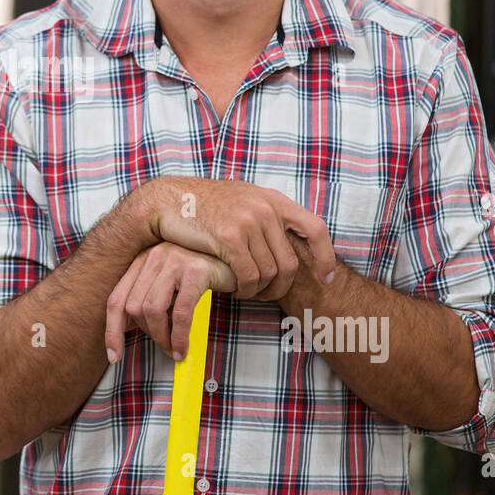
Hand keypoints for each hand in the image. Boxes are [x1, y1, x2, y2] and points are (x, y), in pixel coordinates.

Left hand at [105, 241, 235, 362]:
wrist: (236, 257)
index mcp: (142, 261)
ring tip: (174, 350)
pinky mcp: (195, 270)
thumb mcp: (170, 283)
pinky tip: (183, 348)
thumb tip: (128, 329)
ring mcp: (173, 260)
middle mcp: (153, 256)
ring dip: (162, 338)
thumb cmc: (203, 273)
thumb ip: (149, 298)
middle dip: (148, 335)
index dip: (112, 331)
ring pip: (153, 310)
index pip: (116, 299)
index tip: (114, 356)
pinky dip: (179, 337)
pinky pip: (180, 313)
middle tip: (164, 348)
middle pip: (134, 308)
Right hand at [146, 177, 336, 303]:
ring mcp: (248, 222)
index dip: (325, 256)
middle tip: (266, 295)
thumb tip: (289, 238)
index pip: (315, 229)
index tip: (326, 277)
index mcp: (273, 199)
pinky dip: (243, 289)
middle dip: (280, 287)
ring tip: (244, 290)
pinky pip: (248, 276)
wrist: (169, 201)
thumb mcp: (243, 199)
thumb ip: (266, 214)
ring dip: (257, 290)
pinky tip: (232, 289)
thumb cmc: (204, 205)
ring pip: (269, 273)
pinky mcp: (229, 237)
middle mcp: (265, 208)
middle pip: (289, 262)